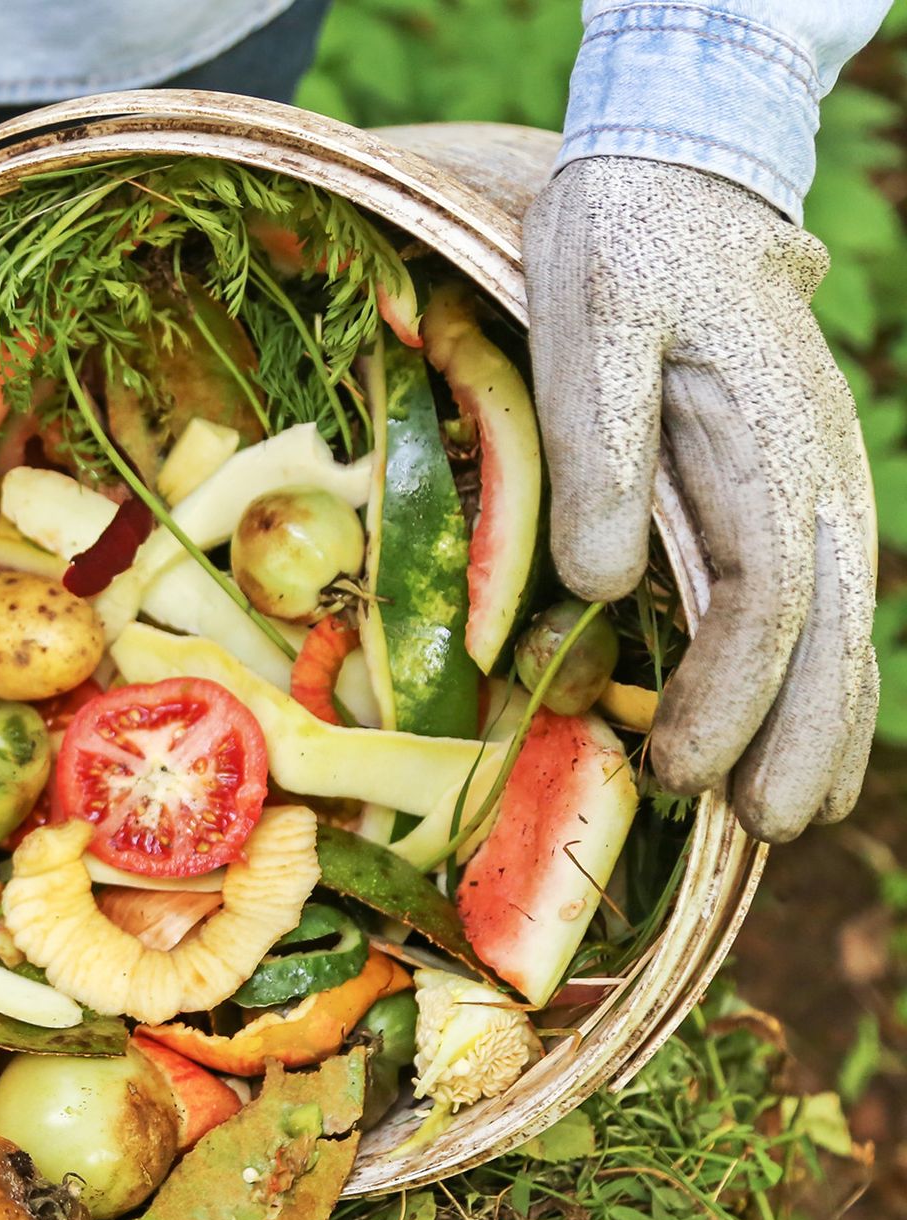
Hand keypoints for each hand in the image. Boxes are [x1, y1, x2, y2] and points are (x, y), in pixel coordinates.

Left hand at [523, 155, 876, 843]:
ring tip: (789, 814)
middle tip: (764, 831)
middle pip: (829, 632)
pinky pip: (825, 594)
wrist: (677, 176)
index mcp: (766, 446)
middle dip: (798, 738)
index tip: (677, 771)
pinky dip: (821, 671)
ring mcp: (818, 477)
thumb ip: (596, 452)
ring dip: (822, 722)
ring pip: (843, 622)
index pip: (766, 602)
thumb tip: (600, 586)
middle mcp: (814, 473)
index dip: (727, 698)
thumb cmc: (619, 252)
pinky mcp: (796, 481)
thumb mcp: (588, 327)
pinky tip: (800, 728)